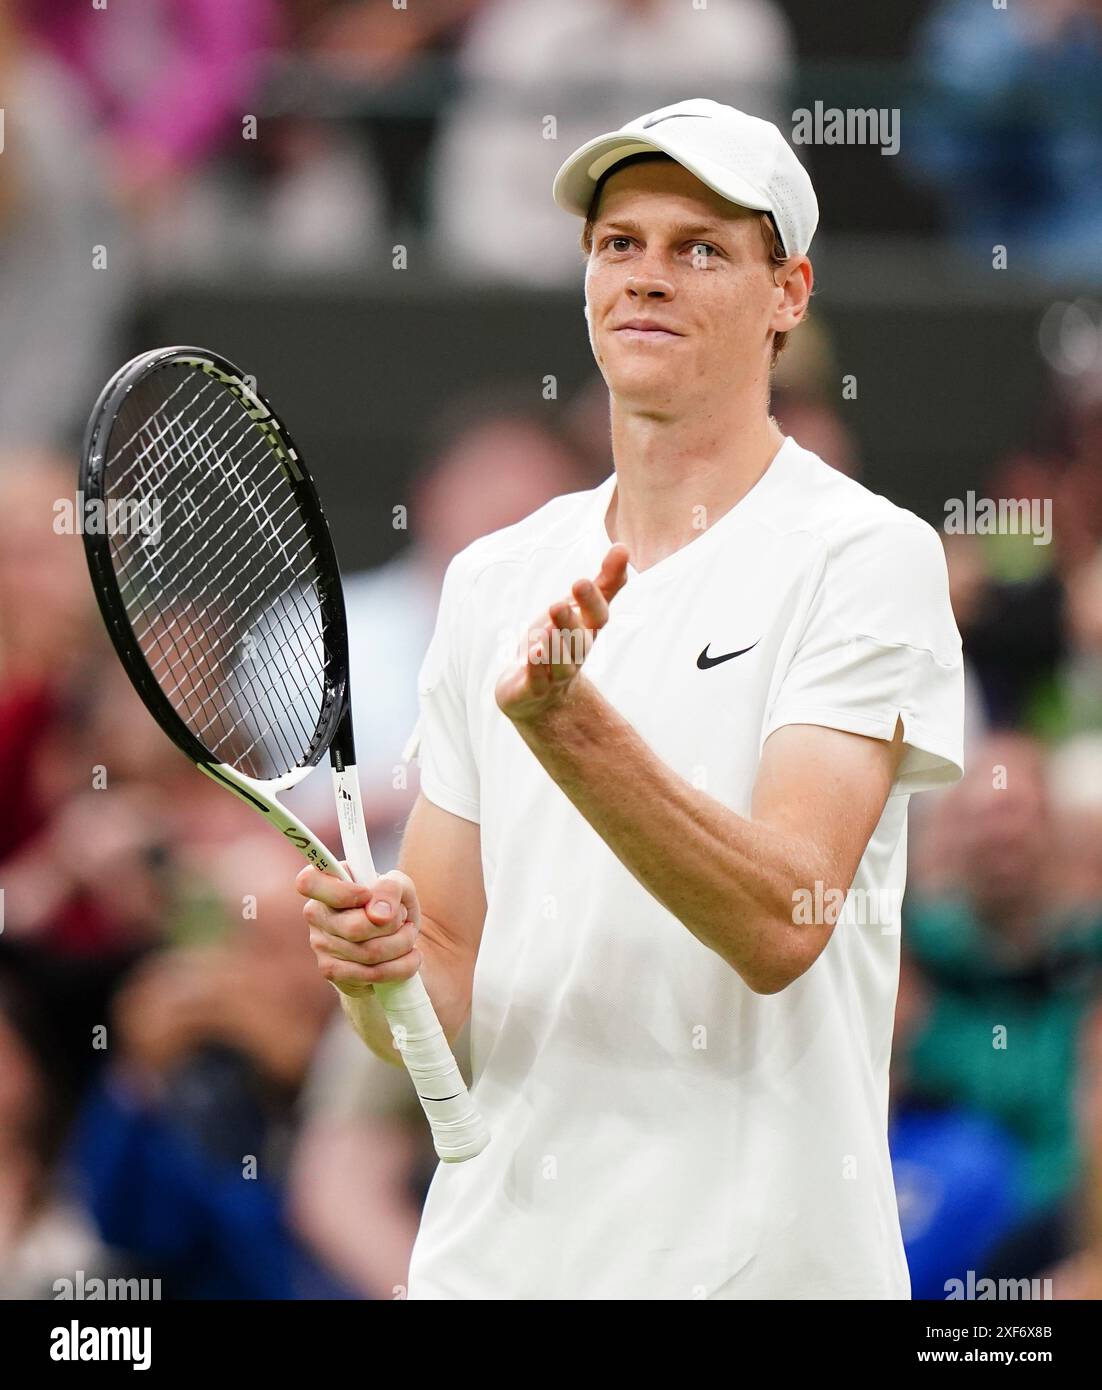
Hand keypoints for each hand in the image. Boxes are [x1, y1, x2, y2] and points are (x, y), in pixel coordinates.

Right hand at [297, 864, 421, 997]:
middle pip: (354, 928)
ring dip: (402, 944)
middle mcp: (316, 913)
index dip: (342, 892)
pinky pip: (373, 974)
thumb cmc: (392, 905)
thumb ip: (391, 888)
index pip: (308, 882)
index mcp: (325, 882)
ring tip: (409, 936)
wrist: (396, 941)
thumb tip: (380, 915)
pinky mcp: (332, 972)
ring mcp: (320, 945)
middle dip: (392, 925)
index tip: (367, 894)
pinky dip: (402, 966)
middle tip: (403, 918)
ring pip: (369, 953)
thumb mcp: (399, 886)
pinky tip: (409, 957)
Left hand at [494, 544, 629, 722]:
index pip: (597, 616)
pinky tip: (532, 654)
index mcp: (587, 632)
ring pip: (561, 662)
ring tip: (547, 627)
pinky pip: (536, 681)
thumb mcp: (580, 611)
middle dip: (571, 621)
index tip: (581, 580)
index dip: (592, 600)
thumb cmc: (560, 642)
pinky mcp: (533, 690)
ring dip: (556, 646)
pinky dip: (536, 669)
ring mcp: (555, 675)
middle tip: (561, 600)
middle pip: (579, 640)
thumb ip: (604, 584)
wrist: (539, 697)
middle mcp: (575, 654)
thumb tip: (623, 547)